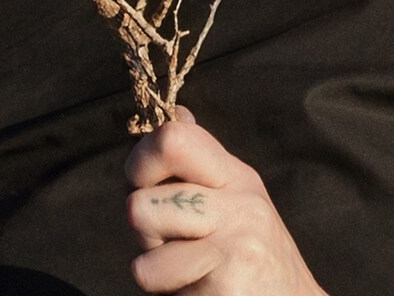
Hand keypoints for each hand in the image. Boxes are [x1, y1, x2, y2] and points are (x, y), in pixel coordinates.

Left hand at [124, 105, 327, 294]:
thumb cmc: (254, 259)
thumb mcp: (237, 201)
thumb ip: (201, 165)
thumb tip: (176, 115)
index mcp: (235, 176)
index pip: (171, 139)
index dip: (141, 162)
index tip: (147, 184)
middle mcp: (239, 203)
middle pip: (140, 203)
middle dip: (145, 232)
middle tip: (176, 244)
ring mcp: (235, 243)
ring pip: (144, 257)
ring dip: (156, 268)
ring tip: (190, 270)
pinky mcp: (228, 284)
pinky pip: (159, 286)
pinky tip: (202, 291)